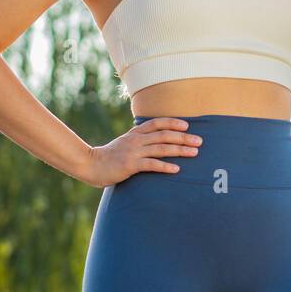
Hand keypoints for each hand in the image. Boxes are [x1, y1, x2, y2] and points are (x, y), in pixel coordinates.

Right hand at [83, 117, 201, 187]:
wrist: (90, 164)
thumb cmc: (111, 156)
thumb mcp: (125, 143)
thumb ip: (140, 140)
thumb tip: (158, 140)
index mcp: (135, 133)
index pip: (157, 123)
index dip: (173, 123)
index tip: (187, 125)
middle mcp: (136, 140)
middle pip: (164, 135)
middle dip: (183, 137)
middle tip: (199, 141)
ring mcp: (133, 152)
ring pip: (161, 148)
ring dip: (180, 150)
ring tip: (194, 153)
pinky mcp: (130, 165)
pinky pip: (151, 165)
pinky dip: (165, 166)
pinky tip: (176, 169)